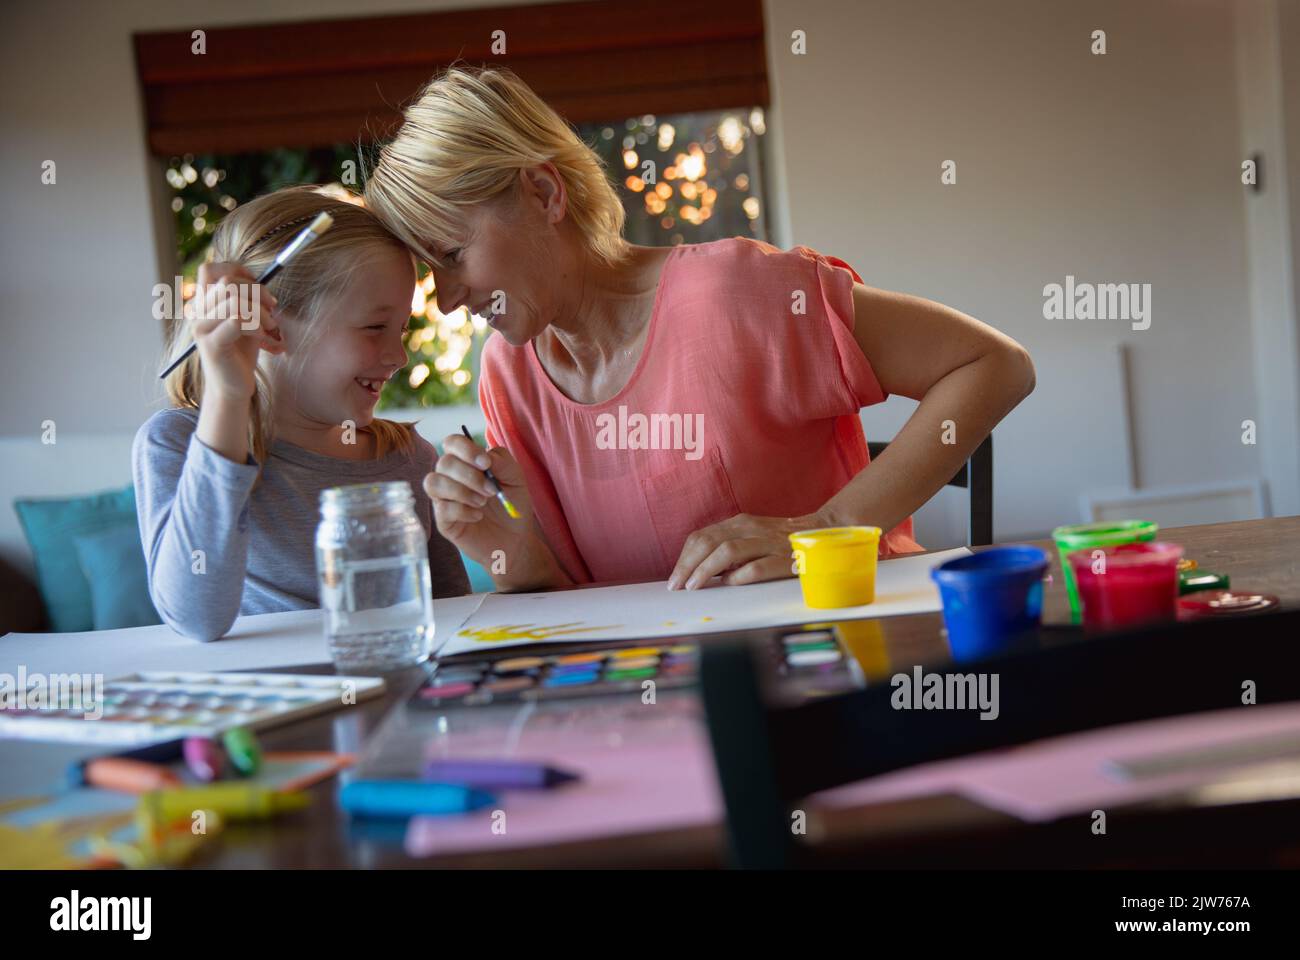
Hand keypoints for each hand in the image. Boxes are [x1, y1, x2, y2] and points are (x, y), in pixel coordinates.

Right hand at [190, 262, 282, 401]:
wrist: (233, 388)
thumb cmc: (242, 353)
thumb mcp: (246, 319)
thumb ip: (246, 299)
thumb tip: (261, 282)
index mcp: (203, 303)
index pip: (210, 269)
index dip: (237, 271)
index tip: (258, 287)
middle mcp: (197, 312)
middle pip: (227, 282)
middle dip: (258, 292)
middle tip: (273, 309)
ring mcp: (201, 328)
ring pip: (234, 300)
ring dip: (261, 312)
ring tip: (270, 327)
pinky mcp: (212, 344)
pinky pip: (238, 321)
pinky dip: (258, 327)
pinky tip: (264, 340)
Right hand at [425, 433, 533, 565]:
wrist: (515, 538)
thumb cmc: (511, 504)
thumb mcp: (515, 479)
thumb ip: (502, 462)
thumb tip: (485, 455)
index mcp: (466, 462)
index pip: (452, 442)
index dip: (466, 449)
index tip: (486, 464)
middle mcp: (451, 477)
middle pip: (444, 462)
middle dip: (470, 476)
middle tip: (491, 491)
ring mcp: (444, 498)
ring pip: (434, 483)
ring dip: (461, 491)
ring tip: (483, 503)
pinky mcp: (443, 520)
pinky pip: (441, 508)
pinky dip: (463, 510)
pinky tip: (477, 516)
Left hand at [668, 512, 821, 589]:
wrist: (825, 533)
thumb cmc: (782, 541)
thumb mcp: (751, 538)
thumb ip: (727, 549)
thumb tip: (696, 571)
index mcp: (740, 523)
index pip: (702, 537)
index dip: (684, 558)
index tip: (675, 578)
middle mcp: (752, 528)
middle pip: (709, 542)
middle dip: (688, 566)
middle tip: (677, 586)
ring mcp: (768, 543)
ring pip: (728, 552)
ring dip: (706, 570)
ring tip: (694, 587)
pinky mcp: (785, 559)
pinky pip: (757, 568)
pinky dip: (738, 577)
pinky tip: (729, 585)